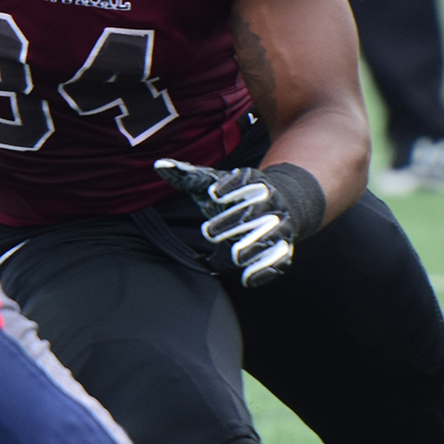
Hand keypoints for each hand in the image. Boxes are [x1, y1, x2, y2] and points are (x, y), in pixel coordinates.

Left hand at [154, 159, 309, 286]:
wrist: (282, 205)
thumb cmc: (236, 196)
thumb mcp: (212, 183)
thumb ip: (188, 176)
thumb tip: (159, 164)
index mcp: (253, 183)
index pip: (246, 181)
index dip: (232, 187)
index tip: (213, 194)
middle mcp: (270, 202)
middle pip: (256, 209)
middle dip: (233, 221)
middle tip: (209, 233)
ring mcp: (279, 225)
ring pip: (272, 234)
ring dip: (254, 244)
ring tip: (236, 256)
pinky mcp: (284, 248)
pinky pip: (280, 259)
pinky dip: (265, 270)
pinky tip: (248, 279)